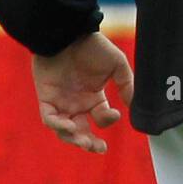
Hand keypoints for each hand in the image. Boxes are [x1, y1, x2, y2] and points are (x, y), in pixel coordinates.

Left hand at [32, 32, 133, 153]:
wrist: (69, 35)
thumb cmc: (94, 47)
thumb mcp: (117, 65)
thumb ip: (127, 84)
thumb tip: (135, 105)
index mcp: (94, 97)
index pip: (102, 118)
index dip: (109, 120)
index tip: (116, 114)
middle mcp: (77, 104)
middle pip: (82, 132)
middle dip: (90, 143)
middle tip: (100, 149)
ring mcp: (61, 103)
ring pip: (64, 131)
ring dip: (74, 139)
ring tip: (84, 141)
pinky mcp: (46, 99)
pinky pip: (49, 119)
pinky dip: (58, 125)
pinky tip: (69, 126)